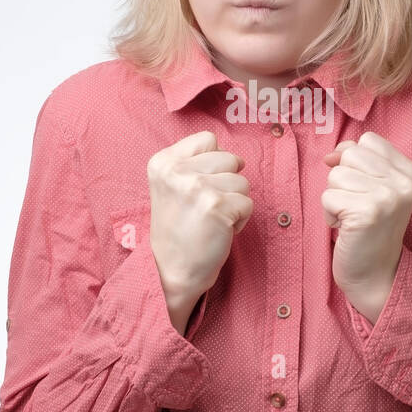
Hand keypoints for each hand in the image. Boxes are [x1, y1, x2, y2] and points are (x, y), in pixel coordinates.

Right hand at [148, 131, 252, 331]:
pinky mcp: (218, 207)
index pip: (208, 139)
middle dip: (227, 183)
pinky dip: (241, 220)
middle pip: (229, 158)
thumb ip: (193, 164)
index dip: (213, 162)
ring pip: (242, 182)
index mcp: (162, 163)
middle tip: (207, 208)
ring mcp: (198, 188)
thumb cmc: (178, 231)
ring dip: (235, 203)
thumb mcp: (171, 187)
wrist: (172, 272)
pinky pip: (248, 203)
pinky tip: (221, 231)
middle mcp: (178, 172)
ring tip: (213, 220)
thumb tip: (238, 157)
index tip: (200, 185)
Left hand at [321, 131, 411, 321]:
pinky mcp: (367, 213)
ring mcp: (388, 197)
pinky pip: (328, 197)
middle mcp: (404, 183)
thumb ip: (359, 162)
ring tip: (351, 218)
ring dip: (335, 199)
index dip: (354, 160)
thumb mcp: (375, 188)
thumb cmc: (369, 228)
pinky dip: (329, 215)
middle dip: (343, 180)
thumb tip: (330, 155)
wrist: (375, 274)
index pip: (369, 140)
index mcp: (411, 173)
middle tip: (357, 206)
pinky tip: (346, 229)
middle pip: (351, 154)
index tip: (362, 187)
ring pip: (336, 175)